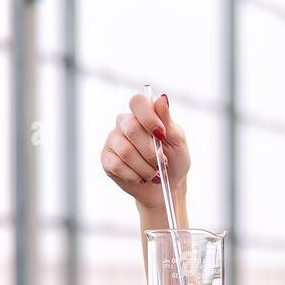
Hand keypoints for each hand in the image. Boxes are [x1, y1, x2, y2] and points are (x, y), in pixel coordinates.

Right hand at [101, 91, 190, 208]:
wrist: (167, 186)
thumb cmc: (174, 160)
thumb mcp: (177, 140)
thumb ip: (168, 121)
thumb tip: (162, 98)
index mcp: (143, 114)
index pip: (137, 102)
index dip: (148, 118)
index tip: (162, 135)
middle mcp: (124, 123)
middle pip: (131, 129)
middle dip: (151, 151)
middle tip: (162, 162)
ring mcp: (113, 140)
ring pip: (125, 151)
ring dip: (145, 167)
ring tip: (153, 173)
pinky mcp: (106, 158)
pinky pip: (117, 165)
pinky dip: (134, 176)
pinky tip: (140, 177)